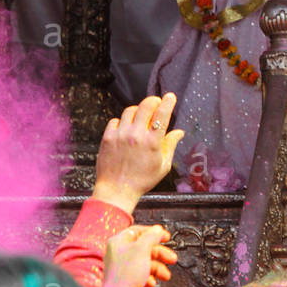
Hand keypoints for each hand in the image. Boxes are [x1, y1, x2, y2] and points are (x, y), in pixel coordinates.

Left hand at [92, 94, 185, 215]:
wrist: (117, 190)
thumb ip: (171, 145)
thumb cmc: (141, 180)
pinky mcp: (107, 138)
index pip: (162, 114)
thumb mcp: (163, 165)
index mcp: (152, 142)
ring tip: (141, 117)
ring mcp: (120, 135)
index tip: (170, 96)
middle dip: (153, 100)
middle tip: (156, 102)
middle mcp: (136, 135)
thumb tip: (179, 132)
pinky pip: (115, 120)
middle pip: (145, 106)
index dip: (168, 102)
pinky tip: (126, 128)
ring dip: (138, 110)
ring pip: (130, 110)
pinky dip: (122, 121)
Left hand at [100, 224, 174, 286]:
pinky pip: (142, 274)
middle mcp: (119, 253)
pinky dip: (150, 277)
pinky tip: (152, 283)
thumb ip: (152, 236)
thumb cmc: (126, 275)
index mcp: (118, 242)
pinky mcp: (126, 279)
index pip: (138, 231)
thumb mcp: (142, 249)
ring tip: (165, 275)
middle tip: (171, 258)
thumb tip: (158, 229)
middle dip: (160, 254)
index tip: (165, 237)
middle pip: (145, 247)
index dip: (153, 233)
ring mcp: (122, 267)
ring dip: (158, 268)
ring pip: (146, 262)